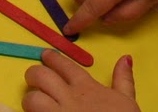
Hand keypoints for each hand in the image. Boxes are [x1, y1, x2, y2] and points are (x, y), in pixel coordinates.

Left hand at [23, 51, 137, 111]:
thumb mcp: (127, 101)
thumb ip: (123, 79)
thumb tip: (125, 58)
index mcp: (86, 88)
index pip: (63, 65)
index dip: (51, 58)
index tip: (45, 55)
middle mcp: (68, 97)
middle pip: (40, 76)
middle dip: (33, 74)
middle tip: (33, 78)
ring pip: (31, 99)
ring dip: (30, 100)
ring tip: (33, 102)